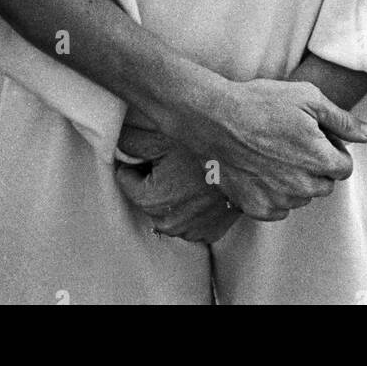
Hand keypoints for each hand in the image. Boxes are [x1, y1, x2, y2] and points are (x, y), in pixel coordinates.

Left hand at [115, 142, 241, 243]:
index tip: (154, 149)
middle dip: (154, 177)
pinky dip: (193, 206)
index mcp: (151, 200)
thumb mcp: (159, 134)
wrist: (251, 161)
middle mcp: (168, 224)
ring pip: (169, 209)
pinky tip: (203, 187)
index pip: (126, 178)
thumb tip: (115, 143)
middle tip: (173, 157)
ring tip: (189, 171)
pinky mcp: (212, 231)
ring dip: (173, 193)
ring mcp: (193, 230)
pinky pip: (192, 218)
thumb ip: (128, 140)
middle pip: (147, 194)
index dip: (137, 159)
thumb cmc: (203, 146)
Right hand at [181, 77, 366, 222]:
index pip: (344, 168)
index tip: (314, 137)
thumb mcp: (307, 97)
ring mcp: (279, 199)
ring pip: (301, 197)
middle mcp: (303, 185)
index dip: (332, 150)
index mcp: (320, 159)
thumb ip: (343, 120)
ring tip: (274, 154)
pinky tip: (261, 169)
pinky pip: (278, 208)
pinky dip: (274, 193)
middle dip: (316, 167)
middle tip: (293, 143)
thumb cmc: (261, 102)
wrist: (214, 118)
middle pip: (324, 185)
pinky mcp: (257, 208)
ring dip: (295, 180)